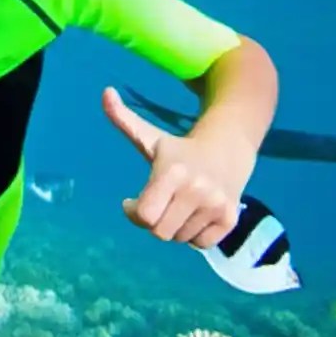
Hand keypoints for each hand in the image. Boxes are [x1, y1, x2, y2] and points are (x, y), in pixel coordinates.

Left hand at [102, 87, 255, 248]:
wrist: (228, 148)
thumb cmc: (178, 148)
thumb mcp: (149, 136)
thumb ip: (123, 118)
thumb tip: (104, 92)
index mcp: (172, 171)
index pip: (144, 215)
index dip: (132, 213)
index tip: (130, 202)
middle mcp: (197, 189)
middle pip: (160, 232)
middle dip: (152, 222)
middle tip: (156, 206)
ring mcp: (216, 205)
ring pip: (180, 238)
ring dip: (173, 227)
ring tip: (176, 206)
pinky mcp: (230, 218)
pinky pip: (201, 244)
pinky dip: (193, 235)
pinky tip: (193, 214)